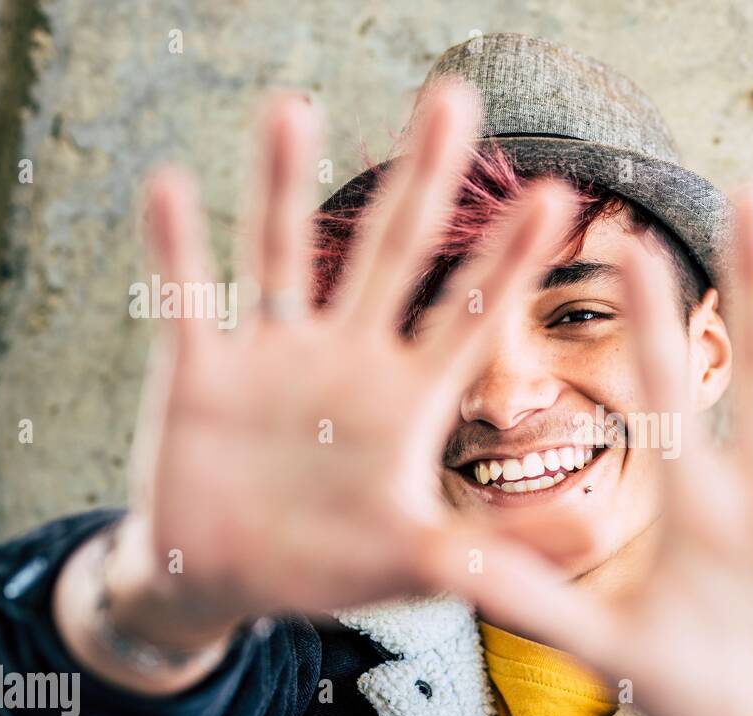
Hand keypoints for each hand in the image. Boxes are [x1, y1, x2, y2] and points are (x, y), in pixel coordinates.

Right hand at [115, 84, 580, 636]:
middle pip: (391, 252)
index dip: (509, 258)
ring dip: (280, 183)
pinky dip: (177, 250)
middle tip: (454, 98)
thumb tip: (582, 546)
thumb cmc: (332, 568)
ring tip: (292, 106)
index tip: (557, 194)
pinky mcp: (202, 373)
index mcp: (408, 398)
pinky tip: (170, 185)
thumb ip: (492, 555)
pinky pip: (186, 300)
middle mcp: (348, 359)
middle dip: (421, 179)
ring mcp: (274, 358)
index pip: (468, 314)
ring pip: (281, 254)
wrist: (227, 581)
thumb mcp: (421, 563)